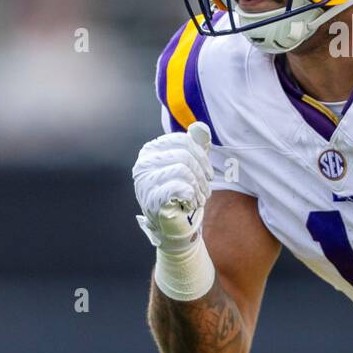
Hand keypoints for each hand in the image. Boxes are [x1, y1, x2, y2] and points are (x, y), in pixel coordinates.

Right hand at [132, 122, 213, 253]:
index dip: (201, 156)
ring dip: (198, 187)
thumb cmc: (183, 194)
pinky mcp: (151, 198)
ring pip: (183, 169)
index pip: (183, 140)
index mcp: (152, 150)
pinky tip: (188, 204)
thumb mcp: (192, 166)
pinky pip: (180, 187)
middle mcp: (144, 163)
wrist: (175, 225)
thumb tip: (200, 127)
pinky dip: (191, 196)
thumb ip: (196, 145)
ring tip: (197, 199)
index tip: (208, 174)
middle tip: (205, 191)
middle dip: (201, 174)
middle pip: (184, 154)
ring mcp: (145, 181)